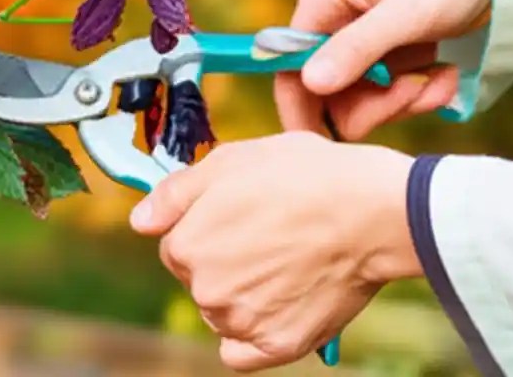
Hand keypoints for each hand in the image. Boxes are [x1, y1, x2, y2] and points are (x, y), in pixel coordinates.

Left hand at [131, 133, 421, 371]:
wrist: (373, 211)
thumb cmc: (304, 176)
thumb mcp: (229, 161)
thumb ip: (174, 194)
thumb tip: (138, 220)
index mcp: (184, 245)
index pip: (177, 245)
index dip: (208, 227)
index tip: (243, 216)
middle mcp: (204, 290)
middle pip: (199, 280)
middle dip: (224, 262)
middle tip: (271, 238)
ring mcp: (240, 322)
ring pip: (223, 314)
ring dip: (242, 298)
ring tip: (286, 265)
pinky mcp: (277, 345)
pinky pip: (243, 352)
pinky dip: (255, 336)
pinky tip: (278, 309)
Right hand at [277, 0, 491, 139]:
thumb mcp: (409, 11)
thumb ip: (358, 48)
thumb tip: (310, 82)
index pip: (289, 62)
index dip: (301, 105)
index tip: (319, 142)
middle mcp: (328, 15)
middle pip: (326, 87)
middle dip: (374, 101)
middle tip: (417, 93)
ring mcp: (351, 34)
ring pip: (357, 95)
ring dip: (402, 97)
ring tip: (441, 79)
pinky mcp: (377, 50)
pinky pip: (382, 89)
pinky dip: (415, 90)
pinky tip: (443, 75)